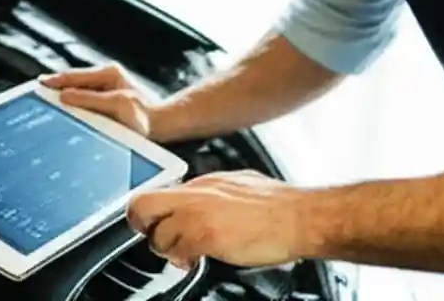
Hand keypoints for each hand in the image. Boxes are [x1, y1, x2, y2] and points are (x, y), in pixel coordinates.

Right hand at [39, 64, 157, 137]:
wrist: (160, 128)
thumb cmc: (144, 116)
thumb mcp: (118, 105)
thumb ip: (90, 99)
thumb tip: (64, 95)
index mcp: (108, 73)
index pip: (74, 76)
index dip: (55, 80)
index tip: (39, 85)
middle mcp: (105, 78)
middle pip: (72, 82)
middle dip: (54, 88)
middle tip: (34, 94)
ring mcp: (103, 90)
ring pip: (75, 92)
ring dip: (61, 98)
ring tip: (42, 103)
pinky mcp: (103, 104)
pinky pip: (81, 102)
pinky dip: (70, 106)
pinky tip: (60, 114)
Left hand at [126, 170, 309, 269]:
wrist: (302, 216)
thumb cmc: (280, 204)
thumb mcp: (239, 184)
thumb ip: (214, 192)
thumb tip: (200, 202)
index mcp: (203, 183)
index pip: (157, 192)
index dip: (153, 212)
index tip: (157, 224)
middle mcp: (195, 195)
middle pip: (141, 205)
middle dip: (142, 226)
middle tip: (155, 238)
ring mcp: (198, 216)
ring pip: (157, 235)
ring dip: (167, 249)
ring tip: (184, 253)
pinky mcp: (206, 237)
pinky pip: (177, 253)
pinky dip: (182, 261)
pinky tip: (196, 260)